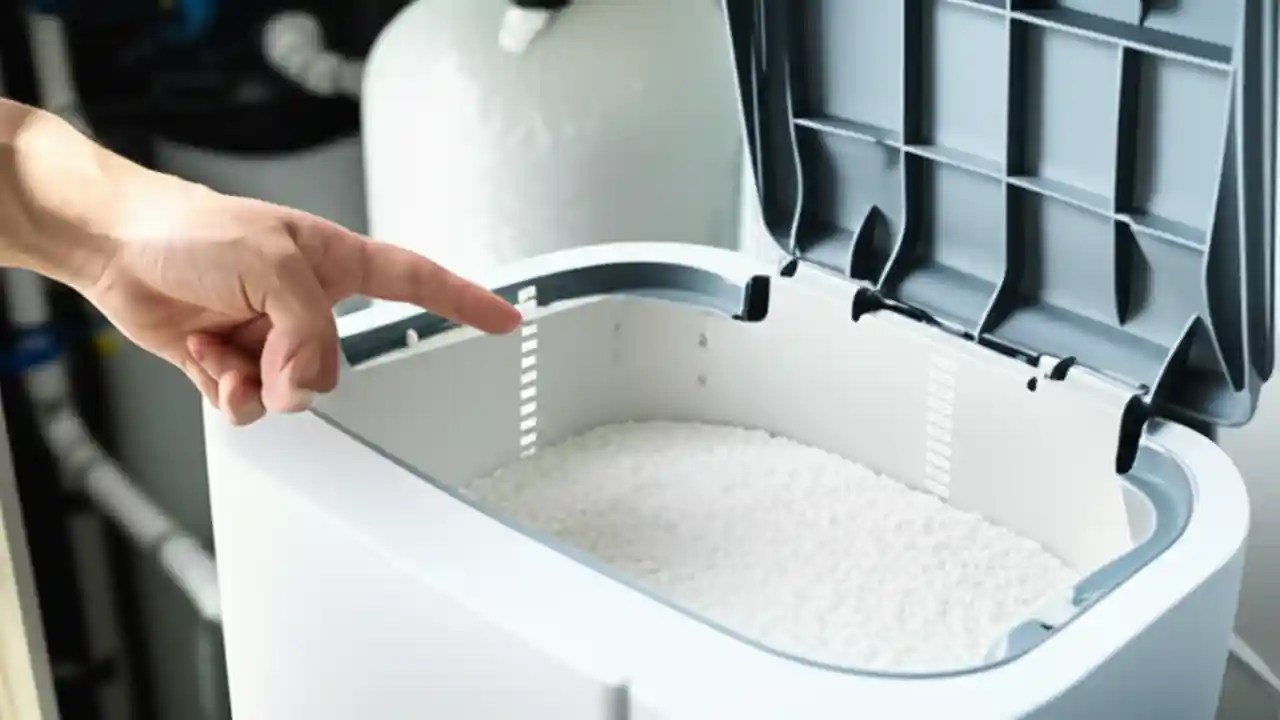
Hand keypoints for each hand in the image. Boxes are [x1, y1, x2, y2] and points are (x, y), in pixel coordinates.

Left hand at [80, 174, 520, 425]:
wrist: (114, 245)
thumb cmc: (191, 229)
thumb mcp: (270, 264)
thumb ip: (306, 328)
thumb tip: (307, 387)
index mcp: (335, 263)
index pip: (418, 283)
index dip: (465, 302)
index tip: (504, 320)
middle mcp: (307, 306)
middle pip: (335, 364)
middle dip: (295, 365)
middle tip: (257, 340)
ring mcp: (269, 338)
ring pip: (292, 394)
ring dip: (251, 381)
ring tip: (217, 342)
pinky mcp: (231, 364)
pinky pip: (250, 406)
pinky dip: (225, 391)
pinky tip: (202, 355)